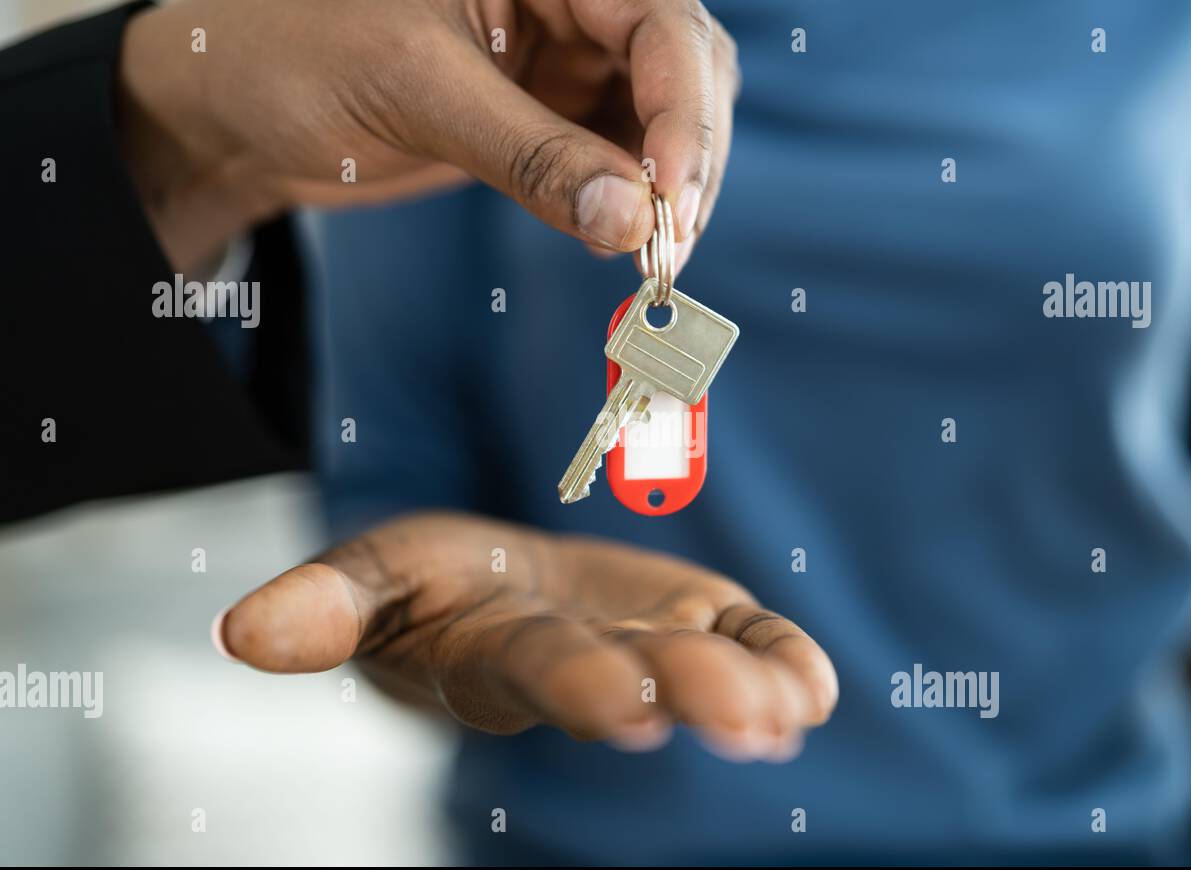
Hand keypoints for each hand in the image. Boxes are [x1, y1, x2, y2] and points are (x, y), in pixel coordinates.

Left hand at [118, 0, 738, 269]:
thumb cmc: (294, 53)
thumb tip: (630, 222)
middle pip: (683, 68)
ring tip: (652, 256)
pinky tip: (623, 238)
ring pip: (662, 116)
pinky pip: (618, 154)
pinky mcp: (547, 112)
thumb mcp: (416, 89)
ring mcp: (560, 55)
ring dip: (670, 189)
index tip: (670, 199)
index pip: (659, 22)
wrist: (233, 105)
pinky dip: (631, 201)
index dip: (683, 111)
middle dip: (687, 158)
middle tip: (668, 247)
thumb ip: (531, 155)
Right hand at [213, 513, 836, 761]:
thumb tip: (243, 635)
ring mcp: (649, 647)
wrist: (505, 589)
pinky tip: (814, 689)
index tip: (630, 703)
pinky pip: (750, 646)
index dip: (581, 685)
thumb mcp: (370, 576)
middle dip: (691, 695)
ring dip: (754, 691)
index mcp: (501, 652)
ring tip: (796, 714)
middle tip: (746, 721)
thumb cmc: (434, 587)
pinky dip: (786, 663)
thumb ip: (323, 606)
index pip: (539, 672)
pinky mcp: (697, 623)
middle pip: (641, 678)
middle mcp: (586, 663)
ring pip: (705, 672)